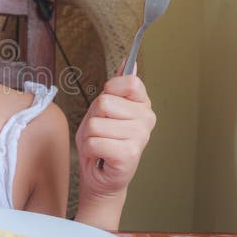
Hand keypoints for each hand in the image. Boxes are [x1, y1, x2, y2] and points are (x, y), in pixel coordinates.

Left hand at [75, 62, 155, 203]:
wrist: (99, 177)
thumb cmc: (100, 142)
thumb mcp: (104, 109)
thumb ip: (116, 86)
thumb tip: (128, 58)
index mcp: (142, 104)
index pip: (129, 81)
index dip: (109, 91)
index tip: (107, 107)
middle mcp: (147, 118)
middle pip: (104, 102)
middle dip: (93, 117)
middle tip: (101, 132)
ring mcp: (140, 136)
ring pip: (95, 123)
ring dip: (89, 136)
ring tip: (101, 145)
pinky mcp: (130, 153)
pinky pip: (95, 141)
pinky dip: (90, 150)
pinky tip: (101, 155)